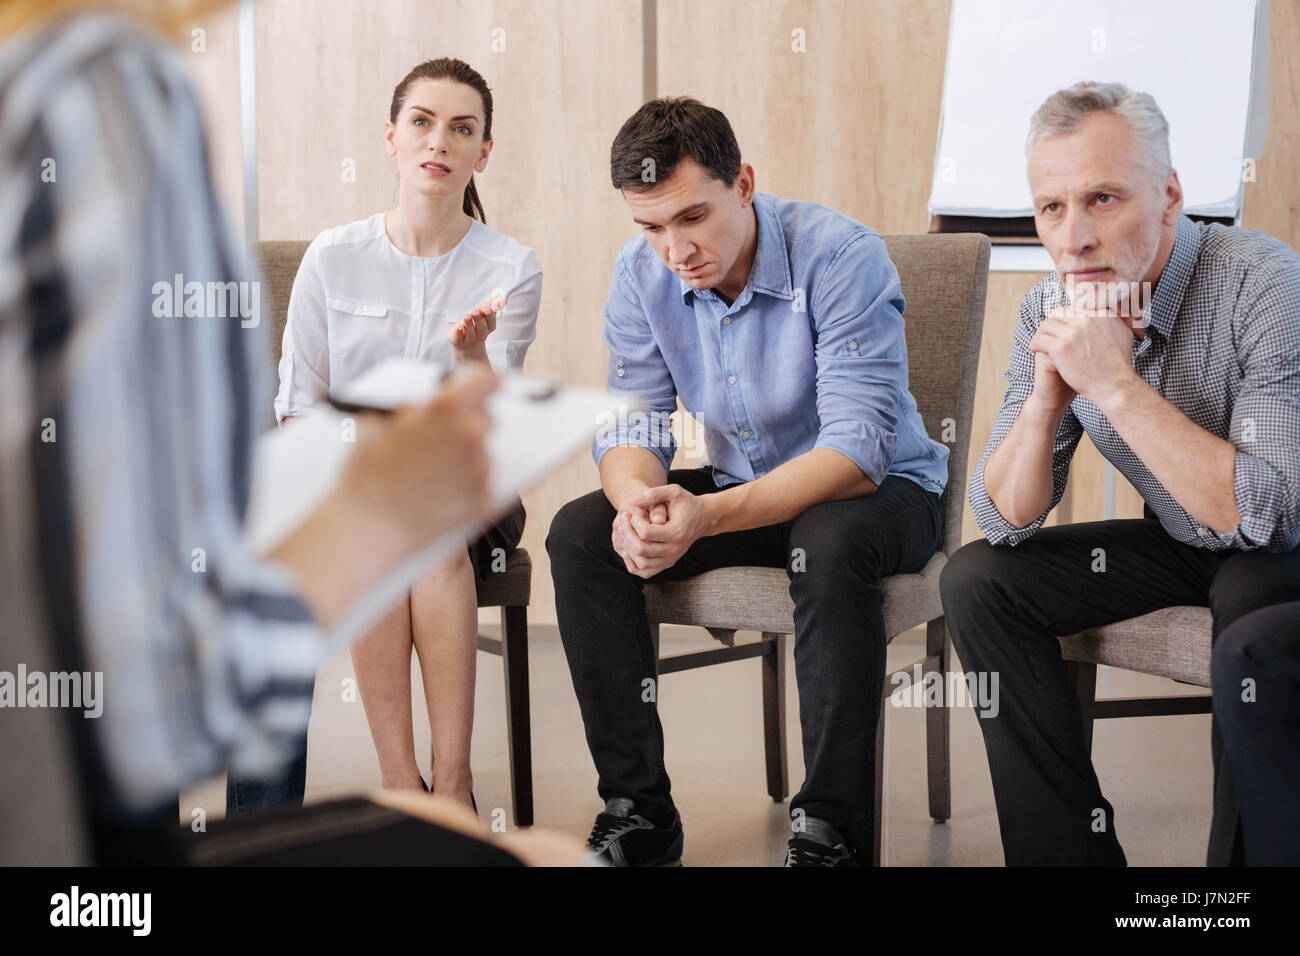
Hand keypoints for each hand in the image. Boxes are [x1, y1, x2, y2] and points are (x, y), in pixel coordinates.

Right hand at [336, 366, 496, 553]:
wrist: (364, 527)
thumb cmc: (364, 474)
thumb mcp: (379, 423)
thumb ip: (412, 409)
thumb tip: (427, 405)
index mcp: (446, 408)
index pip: (487, 381)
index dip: (483, 384)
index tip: (484, 389)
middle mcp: (470, 434)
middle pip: (488, 420)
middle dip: (470, 426)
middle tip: (447, 440)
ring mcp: (479, 469)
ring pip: (485, 455)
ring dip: (467, 461)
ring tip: (433, 475)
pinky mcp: (483, 501)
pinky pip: (483, 487)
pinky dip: (467, 490)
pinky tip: (439, 495)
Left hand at [448, 296, 505, 362]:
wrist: (464, 342)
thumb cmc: (474, 325)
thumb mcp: (481, 313)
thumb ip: (490, 305)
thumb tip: (501, 300)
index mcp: (487, 328)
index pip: (491, 323)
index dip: (489, 316)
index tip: (487, 309)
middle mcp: (479, 335)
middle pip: (482, 329)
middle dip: (479, 319)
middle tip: (476, 311)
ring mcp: (469, 339)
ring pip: (471, 333)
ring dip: (469, 324)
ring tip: (467, 317)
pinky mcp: (458, 340)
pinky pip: (459, 338)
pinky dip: (459, 333)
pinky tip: (460, 327)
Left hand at [611, 484, 706, 578]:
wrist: (702, 519)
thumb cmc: (686, 503)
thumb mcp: (673, 492)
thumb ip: (654, 494)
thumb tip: (632, 502)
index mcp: (676, 532)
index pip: (646, 533)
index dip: (633, 521)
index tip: (633, 511)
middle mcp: (674, 550)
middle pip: (641, 549)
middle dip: (627, 532)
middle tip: (624, 519)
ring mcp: (670, 559)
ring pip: (641, 563)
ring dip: (627, 548)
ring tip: (624, 531)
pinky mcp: (667, 564)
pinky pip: (645, 572)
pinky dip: (633, 564)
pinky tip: (627, 549)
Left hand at [1029, 306, 1135, 402]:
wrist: (1115, 386)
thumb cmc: (1119, 365)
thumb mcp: (1124, 335)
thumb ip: (1118, 321)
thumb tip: (1118, 314)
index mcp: (1101, 314)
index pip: (1075, 309)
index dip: (1065, 318)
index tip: (1061, 329)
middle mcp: (1087, 319)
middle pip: (1059, 313)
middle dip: (1052, 324)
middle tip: (1047, 334)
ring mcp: (1073, 332)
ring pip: (1047, 324)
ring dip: (1041, 333)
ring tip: (1039, 342)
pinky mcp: (1061, 347)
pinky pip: (1040, 339)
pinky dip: (1035, 344)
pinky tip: (1035, 350)